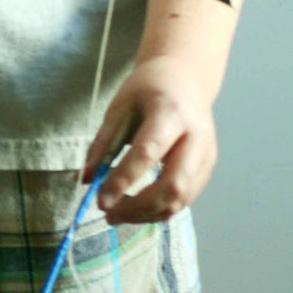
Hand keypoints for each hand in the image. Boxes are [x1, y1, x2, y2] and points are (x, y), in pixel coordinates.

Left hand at [81, 56, 216, 224]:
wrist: (185, 78)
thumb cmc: (148, 89)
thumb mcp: (120, 106)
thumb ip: (104, 143)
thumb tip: (85, 179)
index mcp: (171, 112)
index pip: (147, 152)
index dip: (123, 180)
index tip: (99, 201)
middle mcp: (196, 136)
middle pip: (173, 185)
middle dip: (139, 207)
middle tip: (108, 214)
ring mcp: (206, 155)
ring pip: (181, 199)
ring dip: (147, 214)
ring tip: (117, 215)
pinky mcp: (207, 168)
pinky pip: (185, 199)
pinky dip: (159, 210)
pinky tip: (136, 208)